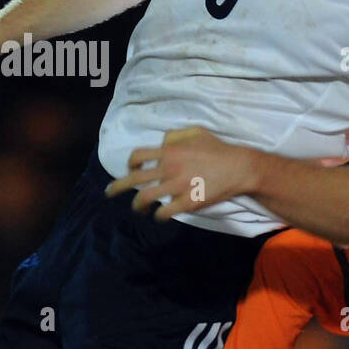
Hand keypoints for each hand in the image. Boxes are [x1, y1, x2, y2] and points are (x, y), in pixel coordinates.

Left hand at [104, 126, 257, 219]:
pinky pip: (165, 212)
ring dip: (137, 206)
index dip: (129, 164)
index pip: (137, 156)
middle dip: (116, 187)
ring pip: (145, 198)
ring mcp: (177, 186)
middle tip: (109, 193)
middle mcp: (168, 168)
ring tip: (138, 210)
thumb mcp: (196, 132)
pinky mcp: (188, 202)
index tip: (130, 171)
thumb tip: (163, 142)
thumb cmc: (219, 149)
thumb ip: (176, 136)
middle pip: (133, 179)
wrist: (240, 168)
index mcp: (169, 151)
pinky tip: (159, 217)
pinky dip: (158, 216)